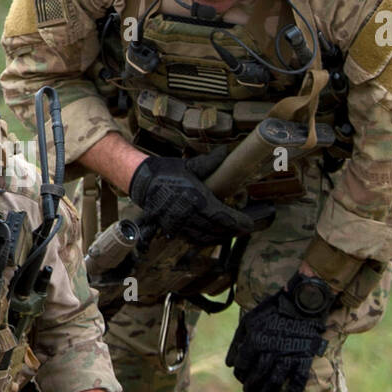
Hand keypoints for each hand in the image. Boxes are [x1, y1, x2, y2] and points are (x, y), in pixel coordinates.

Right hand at [128, 149, 266, 245]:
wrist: (141, 182)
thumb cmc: (166, 172)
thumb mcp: (190, 165)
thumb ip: (210, 162)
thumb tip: (226, 152)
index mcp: (197, 199)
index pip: (224, 217)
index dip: (240, 222)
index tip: (250, 223)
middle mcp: (189, 215)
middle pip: (217, 229)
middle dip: (233, 230)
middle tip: (243, 227)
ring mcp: (179, 224)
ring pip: (205, 237)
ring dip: (220, 236)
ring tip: (230, 232)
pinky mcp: (171, 228)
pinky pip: (192, 238)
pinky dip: (205, 239)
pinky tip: (211, 236)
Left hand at [225, 272, 335, 391]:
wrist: (303, 302)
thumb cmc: (273, 310)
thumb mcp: (249, 320)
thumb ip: (237, 341)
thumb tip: (230, 365)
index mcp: (254, 341)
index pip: (242, 366)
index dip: (240, 374)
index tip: (242, 378)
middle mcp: (270, 351)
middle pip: (256, 377)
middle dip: (251, 388)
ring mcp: (288, 355)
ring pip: (274, 382)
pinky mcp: (304, 358)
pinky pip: (298, 381)